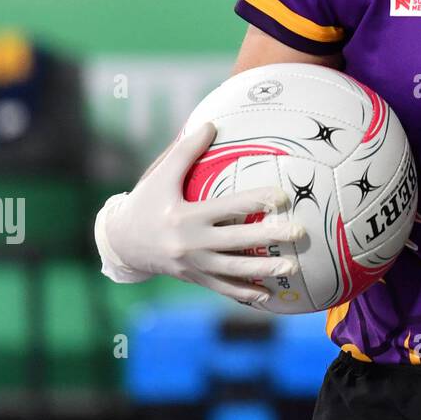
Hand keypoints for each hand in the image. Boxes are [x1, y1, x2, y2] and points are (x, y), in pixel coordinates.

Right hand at [94, 122, 305, 304]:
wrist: (121, 243)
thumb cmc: (145, 203)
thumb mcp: (161, 176)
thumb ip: (186, 151)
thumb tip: (212, 124)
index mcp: (186, 216)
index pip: (228, 207)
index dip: (256, 201)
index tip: (282, 196)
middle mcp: (191, 243)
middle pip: (237, 242)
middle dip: (269, 238)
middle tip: (299, 232)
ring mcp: (193, 265)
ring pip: (234, 270)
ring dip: (264, 269)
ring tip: (291, 266)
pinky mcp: (194, 278)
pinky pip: (222, 288)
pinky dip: (244, 293)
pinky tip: (267, 295)